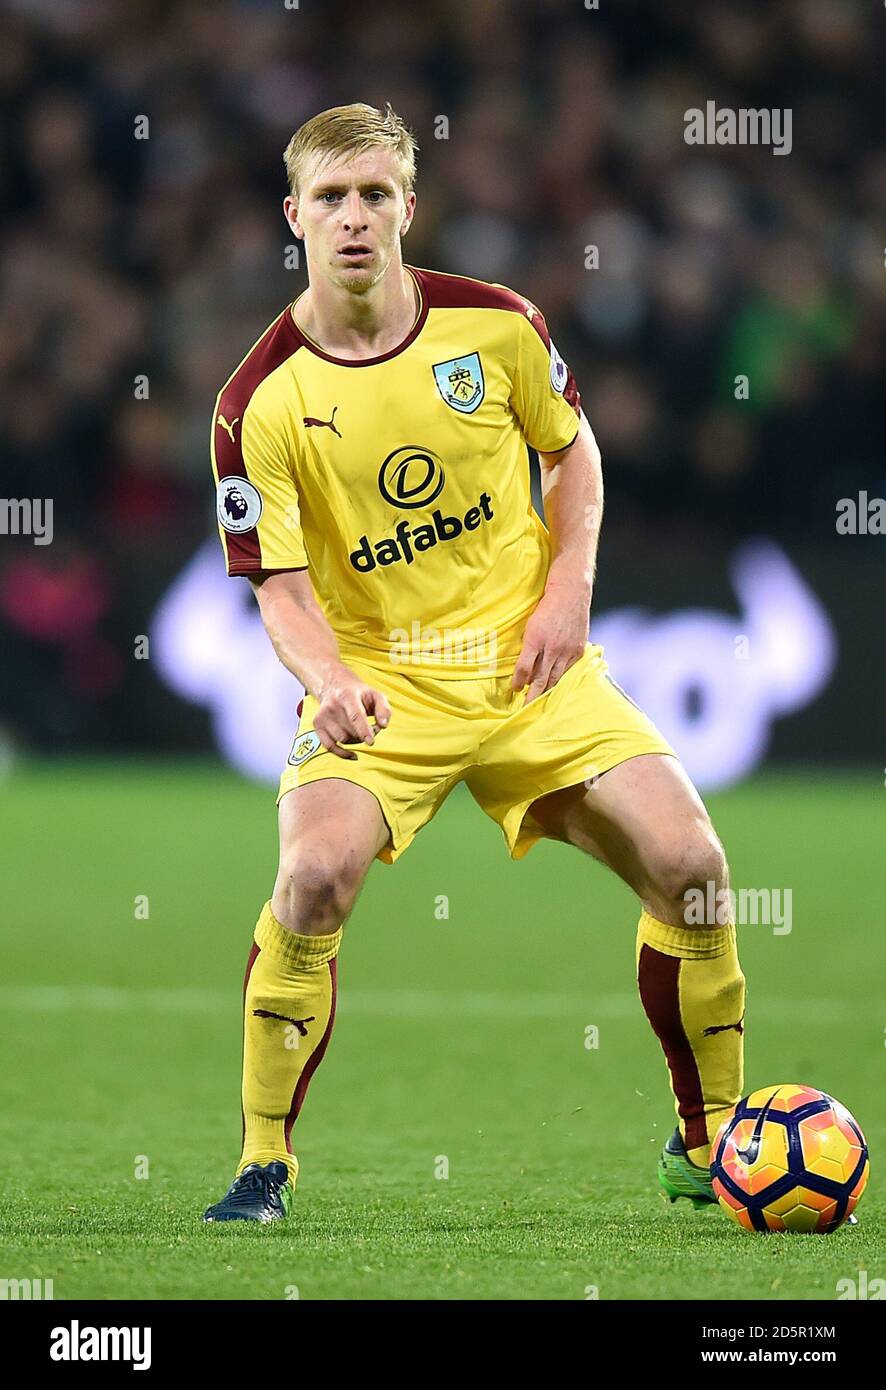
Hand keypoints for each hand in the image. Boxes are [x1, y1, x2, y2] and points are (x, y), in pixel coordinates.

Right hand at [314, 664, 391, 759]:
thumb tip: (384, 725)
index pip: (355, 716)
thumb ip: (384, 709)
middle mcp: (332, 705)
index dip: (363, 730)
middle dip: (364, 735)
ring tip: (359, 731)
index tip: (371, 742)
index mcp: (347, 696)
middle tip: (371, 728)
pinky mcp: (317, 725)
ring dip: (355, 741)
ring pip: (342, 740)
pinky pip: (329, 747)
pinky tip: (353, 754)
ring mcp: (323, 716)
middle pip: (351, 731)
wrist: (335, 687)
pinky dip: (342, 753)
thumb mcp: (376, 695)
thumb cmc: (359, 694)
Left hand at [511, 584, 589, 704]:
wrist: (570, 594)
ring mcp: (566, 650)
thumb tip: (525, 671)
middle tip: (525, 708)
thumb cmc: (546, 608)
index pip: (524, 668)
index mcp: (535, 639)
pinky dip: (561, 680)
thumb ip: (528, 648)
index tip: (514, 689)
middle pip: (540, 678)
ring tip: (540, 703)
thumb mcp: (531, 625)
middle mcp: (551, 647)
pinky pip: (568, 670)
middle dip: (532, 695)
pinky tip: (557, 687)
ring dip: (547, 691)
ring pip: (555, 677)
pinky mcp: (577, 650)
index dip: (518, 681)